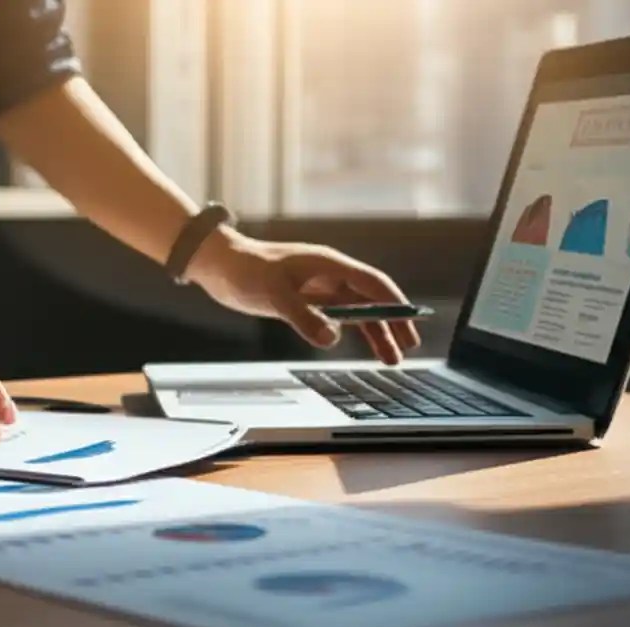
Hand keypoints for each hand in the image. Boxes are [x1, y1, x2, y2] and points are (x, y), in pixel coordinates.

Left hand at [187, 232, 421, 364]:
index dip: (393, 303)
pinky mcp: (306, 300)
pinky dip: (351, 332)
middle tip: (409, 346)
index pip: (372, 283)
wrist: (220, 266)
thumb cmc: (246, 271)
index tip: (409, 323)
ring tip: (392, 358)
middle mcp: (330, 275)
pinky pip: (338, 317)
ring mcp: (319, 288)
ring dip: (375, 332)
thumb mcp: (274, 295)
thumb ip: (303, 317)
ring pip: (357, 311)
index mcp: (329, 265)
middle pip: (371, 299)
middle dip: (392, 322)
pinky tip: (360, 348)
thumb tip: (331, 338)